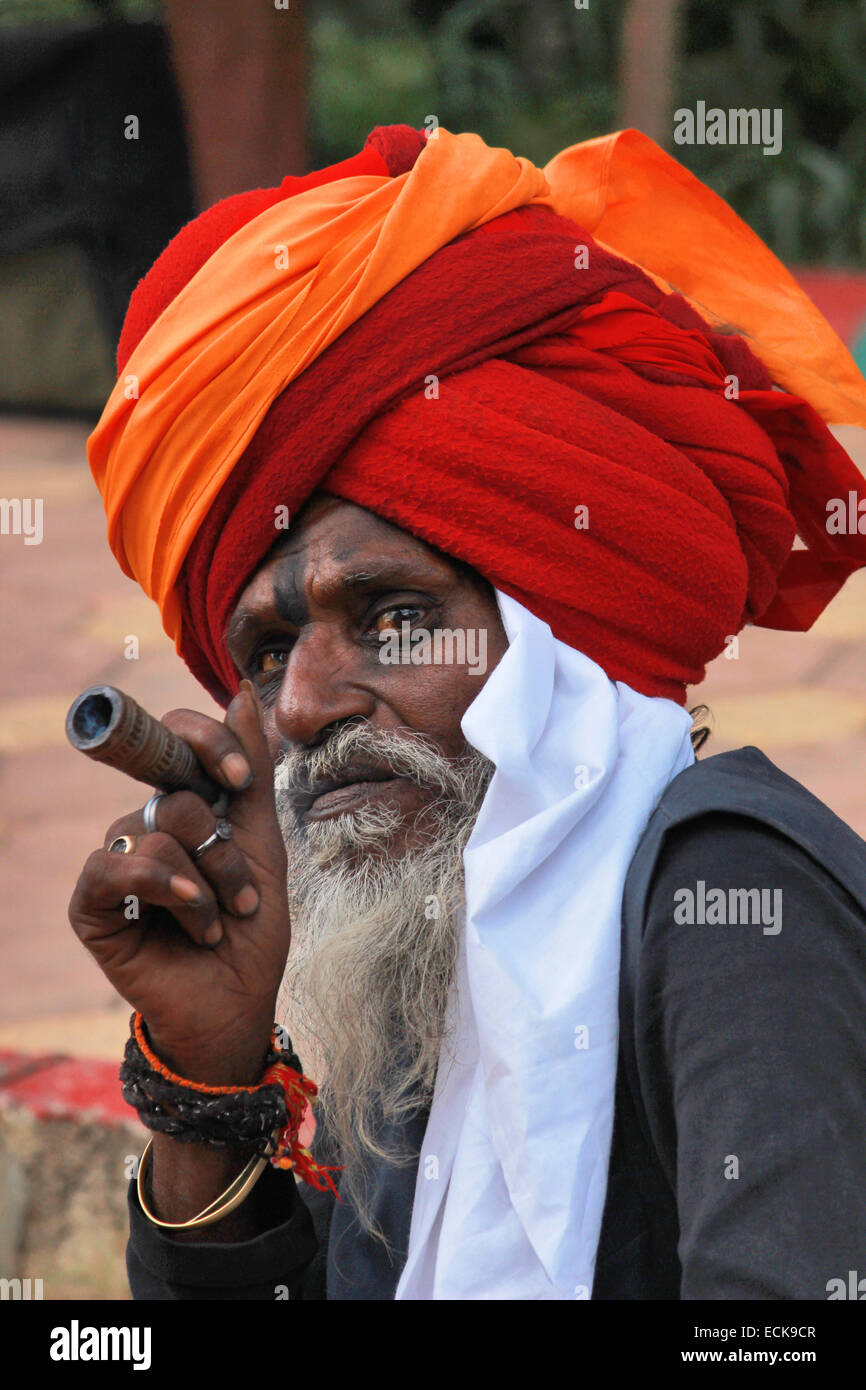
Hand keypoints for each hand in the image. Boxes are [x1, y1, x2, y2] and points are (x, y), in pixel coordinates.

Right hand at [69, 684, 288, 1085]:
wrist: (239, 1004)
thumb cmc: (252, 930)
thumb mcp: (264, 845)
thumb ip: (250, 771)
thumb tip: (245, 691)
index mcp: (187, 807)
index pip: (175, 741)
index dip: (205, 744)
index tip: (240, 780)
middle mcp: (145, 827)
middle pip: (178, 795)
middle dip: (225, 851)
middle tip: (242, 898)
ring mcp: (116, 862)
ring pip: (158, 832)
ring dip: (207, 883)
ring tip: (218, 923)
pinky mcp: (92, 903)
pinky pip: (116, 865)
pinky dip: (167, 888)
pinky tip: (194, 920)